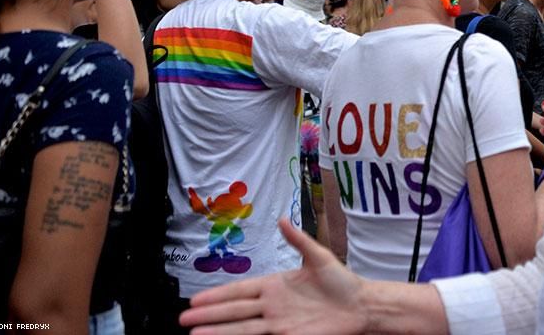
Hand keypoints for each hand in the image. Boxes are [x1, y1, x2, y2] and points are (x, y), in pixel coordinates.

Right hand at [181, 218, 368, 333]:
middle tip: (183, 320)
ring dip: (218, 331)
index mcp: (276, 284)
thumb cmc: (342, 281)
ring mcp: (278, 322)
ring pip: (241, 328)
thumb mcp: (319, 256)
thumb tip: (282, 219)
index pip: (240, 290)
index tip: (195, 300)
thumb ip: (299, 240)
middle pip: (234, 311)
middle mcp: (272, 305)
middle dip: (208, 315)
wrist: (360, 306)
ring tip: (195, 334)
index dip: (217, 295)